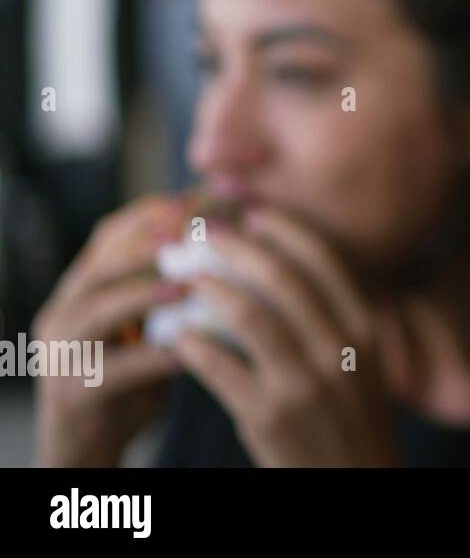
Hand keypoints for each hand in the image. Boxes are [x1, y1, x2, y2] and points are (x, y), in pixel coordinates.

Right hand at [33, 195, 188, 466]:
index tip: (200, 198)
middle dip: (147, 241)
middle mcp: (64, 312)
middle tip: (191, 229)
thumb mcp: (146, 326)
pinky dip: (152, 359)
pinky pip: (113, 371)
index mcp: (83, 288)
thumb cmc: (132, 379)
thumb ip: (169, 290)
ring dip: (144, 293)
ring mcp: (62, 353)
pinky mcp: (73, 393)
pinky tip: (188, 351)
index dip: (153, 213)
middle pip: (101, 262)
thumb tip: (231, 245)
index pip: (111, 234)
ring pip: (97, 309)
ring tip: (187, 284)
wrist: (91, 446)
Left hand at [173, 207, 398, 466]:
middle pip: (283, 278)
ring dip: (210, 287)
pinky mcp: (268, 416)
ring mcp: (304, 384)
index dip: (286, 228)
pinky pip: (220, 367)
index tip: (254, 212)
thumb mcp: (361, 365)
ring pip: (249, 316)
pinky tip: (178, 333)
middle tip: (205, 231)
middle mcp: (339, 351)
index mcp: (364, 331)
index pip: (326, 261)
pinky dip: (194, 343)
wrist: (355, 482)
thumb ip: (334, 321)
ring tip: (186, 274)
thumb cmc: (350, 420)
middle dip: (237, 246)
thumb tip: (285, 268)